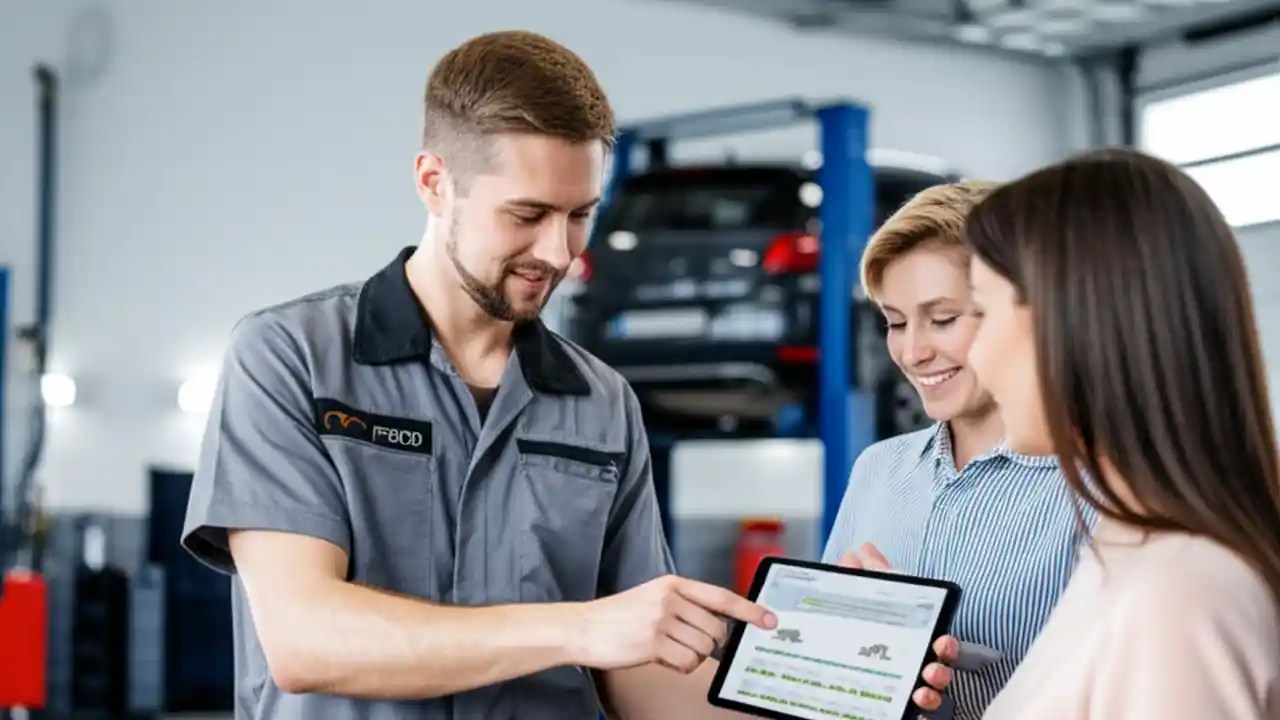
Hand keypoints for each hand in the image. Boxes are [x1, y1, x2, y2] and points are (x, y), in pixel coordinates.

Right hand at [574, 575, 776, 672]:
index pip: (721, 596)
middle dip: (710, 643)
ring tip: (667, 649)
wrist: (582, 627)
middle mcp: (669, 598)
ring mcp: (661, 620)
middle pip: (716, 629)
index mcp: (673, 583)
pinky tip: (662, 658)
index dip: (749, 610)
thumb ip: (684, 604)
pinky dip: (680, 666)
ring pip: (703, 648)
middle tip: (687, 644)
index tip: (769, 620)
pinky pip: (687, 662)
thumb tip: (719, 623)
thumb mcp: (653, 597)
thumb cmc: (619, 616)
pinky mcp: (652, 643)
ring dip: (691, 656)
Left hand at [837, 546, 956, 711]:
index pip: (940, 645)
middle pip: (940, 674)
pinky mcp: (896, 709)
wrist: (833, 675)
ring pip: (931, 698)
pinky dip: (917, 716)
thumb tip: (859, 551)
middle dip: (941, 672)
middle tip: (931, 669)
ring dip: (931, 696)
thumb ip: (866, 578)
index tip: (942, 641)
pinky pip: (914, 716)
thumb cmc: (866, 630)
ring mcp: (908, 691)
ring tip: (920, 693)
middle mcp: (917, 669)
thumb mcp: (866, 604)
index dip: (947, 646)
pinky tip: (913, 714)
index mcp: (916, 641)